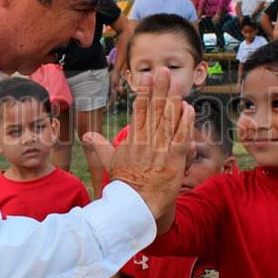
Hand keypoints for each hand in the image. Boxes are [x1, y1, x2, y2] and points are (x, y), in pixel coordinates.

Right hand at [83, 67, 193, 219]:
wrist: (135, 206)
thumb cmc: (124, 184)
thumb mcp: (110, 162)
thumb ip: (101, 146)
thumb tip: (88, 135)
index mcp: (132, 140)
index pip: (139, 111)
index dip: (144, 93)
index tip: (146, 77)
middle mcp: (146, 142)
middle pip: (154, 111)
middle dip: (159, 89)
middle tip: (163, 71)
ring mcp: (160, 150)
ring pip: (168, 121)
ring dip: (173, 100)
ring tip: (176, 84)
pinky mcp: (174, 160)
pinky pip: (181, 138)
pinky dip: (185, 123)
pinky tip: (189, 109)